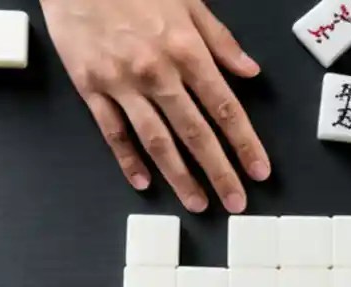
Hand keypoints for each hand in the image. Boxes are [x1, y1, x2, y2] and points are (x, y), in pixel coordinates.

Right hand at [41, 0, 269, 213]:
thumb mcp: (187, 0)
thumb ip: (220, 40)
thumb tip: (249, 71)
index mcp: (186, 49)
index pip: (224, 106)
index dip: (244, 142)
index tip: (259, 170)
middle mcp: (156, 72)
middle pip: (195, 132)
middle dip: (219, 171)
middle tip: (236, 202)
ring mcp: (122, 83)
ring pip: (156, 140)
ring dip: (180, 177)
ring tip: (197, 203)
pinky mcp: (91, 88)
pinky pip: (113, 132)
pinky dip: (128, 160)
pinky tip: (144, 183)